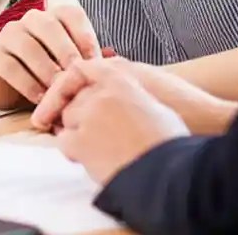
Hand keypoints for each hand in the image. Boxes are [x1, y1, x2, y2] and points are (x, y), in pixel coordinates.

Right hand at [0, 5, 100, 106]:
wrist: (6, 85)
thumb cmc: (47, 76)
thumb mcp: (69, 68)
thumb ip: (88, 61)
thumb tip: (112, 59)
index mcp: (53, 17)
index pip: (71, 15)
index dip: (85, 37)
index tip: (95, 63)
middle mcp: (30, 20)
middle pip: (49, 27)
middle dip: (66, 52)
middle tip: (76, 76)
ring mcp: (8, 35)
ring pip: (28, 46)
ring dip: (46, 69)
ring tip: (58, 90)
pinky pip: (10, 66)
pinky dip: (27, 83)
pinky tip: (39, 98)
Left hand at [49, 59, 190, 184]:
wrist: (173, 169)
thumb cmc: (171, 139)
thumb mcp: (153, 102)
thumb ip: (129, 93)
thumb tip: (120, 100)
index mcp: (122, 78)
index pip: (84, 68)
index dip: (74, 82)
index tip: (69, 94)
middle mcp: (102, 93)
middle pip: (74, 98)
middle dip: (79, 114)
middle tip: (92, 131)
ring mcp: (90, 116)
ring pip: (67, 119)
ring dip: (77, 131)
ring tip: (99, 148)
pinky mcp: (82, 140)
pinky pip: (64, 141)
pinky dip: (72, 150)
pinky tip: (90, 158)